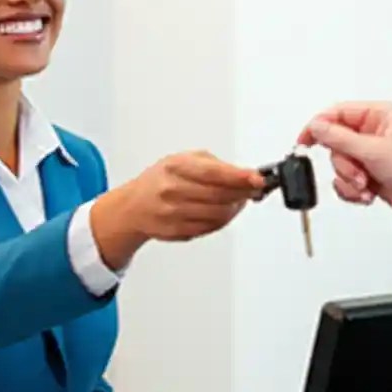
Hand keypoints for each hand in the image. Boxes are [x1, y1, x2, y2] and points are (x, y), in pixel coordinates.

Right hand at [91, 151, 265, 267]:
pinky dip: (224, 220)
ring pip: (218, 214)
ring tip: (239, 200)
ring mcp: (174, 213)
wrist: (134, 206)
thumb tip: (244, 175)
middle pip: (220, 195)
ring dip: (235, 208)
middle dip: (243, 193)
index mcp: (175, 167)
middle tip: (254, 189)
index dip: (239, 177)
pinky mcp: (177, 232)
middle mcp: (172, 190)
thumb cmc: (162, 179)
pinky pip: (211, 228)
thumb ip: (215, 165)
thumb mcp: (183, 160)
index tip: (257, 179)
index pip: (213, 173)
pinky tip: (224, 211)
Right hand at [297, 102, 391, 226]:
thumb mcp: (374, 151)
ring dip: (348, 179)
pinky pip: (346, 181)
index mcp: (379, 115)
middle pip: (335, 142)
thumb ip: (339, 138)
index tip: (304, 142)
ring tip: (366, 186)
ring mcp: (372, 155)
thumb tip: (316, 126)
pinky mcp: (371, 175)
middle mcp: (375, 132)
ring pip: (340, 164)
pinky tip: (367, 195)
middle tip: (358, 174)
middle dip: (343, 163)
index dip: (318, 126)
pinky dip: (352, 191)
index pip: (337, 113)